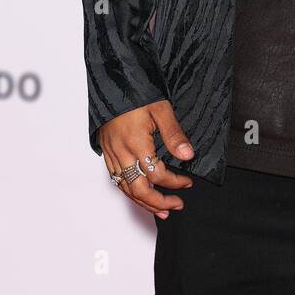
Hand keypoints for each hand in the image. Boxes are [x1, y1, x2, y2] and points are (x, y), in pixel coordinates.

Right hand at [99, 100, 194, 218]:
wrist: (113, 83)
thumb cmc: (137, 94)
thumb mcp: (161, 109)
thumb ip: (174, 135)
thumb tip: (188, 156)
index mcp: (136, 142)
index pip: (157, 174)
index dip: (175, 182)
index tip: (188, 182)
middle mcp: (121, 152)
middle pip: (139, 189)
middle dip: (159, 202)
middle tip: (176, 205)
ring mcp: (111, 154)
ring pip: (126, 188)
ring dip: (144, 203)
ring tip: (161, 211)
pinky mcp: (107, 153)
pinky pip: (117, 180)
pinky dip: (129, 192)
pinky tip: (139, 196)